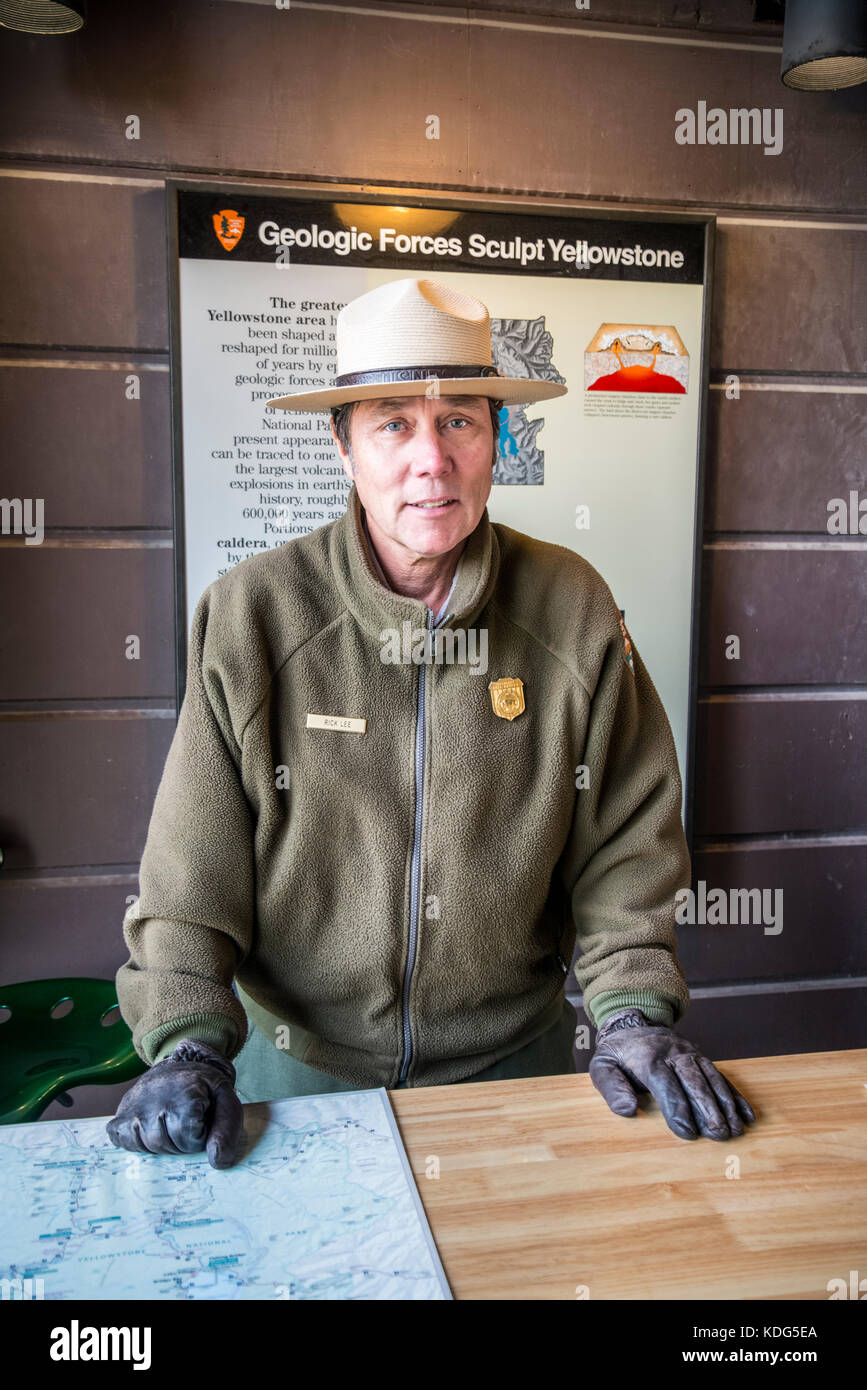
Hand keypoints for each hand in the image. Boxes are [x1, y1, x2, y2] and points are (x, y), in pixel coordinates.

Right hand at [106, 1038, 243, 1168]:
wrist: (180, 1066)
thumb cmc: (204, 1088)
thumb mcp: (226, 1100)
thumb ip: (227, 1130)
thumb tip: (216, 1161)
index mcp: (186, 1094)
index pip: (191, 1142)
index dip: (200, 1136)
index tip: (201, 1119)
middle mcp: (155, 1098)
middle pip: (169, 1147)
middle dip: (181, 1142)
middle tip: (184, 1120)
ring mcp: (134, 1106)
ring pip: (148, 1147)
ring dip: (161, 1143)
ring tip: (169, 1121)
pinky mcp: (120, 1114)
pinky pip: (123, 1141)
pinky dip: (136, 1141)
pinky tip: (148, 1127)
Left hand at [589, 1010, 755, 1140]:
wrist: (632, 1022)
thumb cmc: (617, 1053)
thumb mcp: (602, 1066)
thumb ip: (611, 1087)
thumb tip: (627, 1110)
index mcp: (648, 1058)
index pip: (665, 1084)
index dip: (677, 1108)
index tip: (687, 1132)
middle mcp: (674, 1054)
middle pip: (694, 1082)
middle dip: (708, 1110)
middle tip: (719, 1135)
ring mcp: (691, 1055)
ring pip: (712, 1079)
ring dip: (726, 1105)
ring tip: (735, 1130)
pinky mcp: (702, 1059)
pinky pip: (721, 1077)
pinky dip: (735, 1096)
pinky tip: (746, 1116)